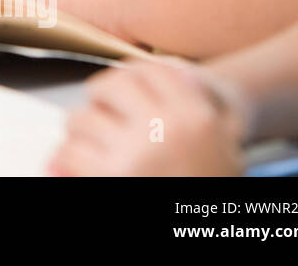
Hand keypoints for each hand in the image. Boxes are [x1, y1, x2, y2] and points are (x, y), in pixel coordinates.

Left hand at [49, 58, 248, 175]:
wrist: (206, 226)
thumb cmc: (211, 180)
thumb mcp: (228, 141)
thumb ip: (207, 102)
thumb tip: (187, 75)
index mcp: (194, 115)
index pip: (150, 70)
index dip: (133, 75)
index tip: (128, 87)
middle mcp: (163, 128)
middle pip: (111, 85)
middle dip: (101, 95)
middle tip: (103, 108)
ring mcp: (134, 151)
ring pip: (82, 118)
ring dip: (81, 130)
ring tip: (94, 142)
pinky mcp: (110, 176)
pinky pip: (70, 152)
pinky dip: (69, 158)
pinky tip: (81, 165)